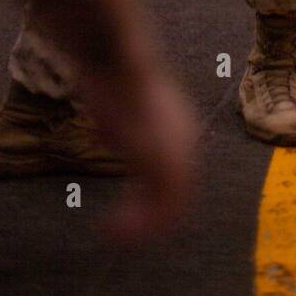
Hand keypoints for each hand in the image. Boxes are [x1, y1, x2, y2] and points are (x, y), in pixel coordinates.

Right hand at [80, 55, 198, 243]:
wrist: (114, 59)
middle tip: (116, 232)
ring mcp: (178, 153)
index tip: (123, 210)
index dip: (149, 198)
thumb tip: (110, 134)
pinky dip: (136, 228)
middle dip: (146, 219)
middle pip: (176, 197)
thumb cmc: (111, 75)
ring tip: (112, 235)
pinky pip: (159, 211)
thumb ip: (122, 124)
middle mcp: (185, 143)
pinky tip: (110, 230)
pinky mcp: (164, 163)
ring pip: (170, 211)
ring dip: (141, 229)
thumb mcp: (118, 104)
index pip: (174, 176)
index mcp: (178, 130)